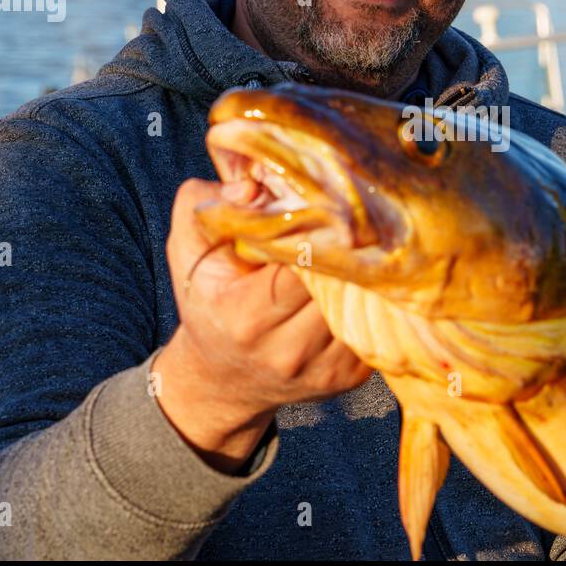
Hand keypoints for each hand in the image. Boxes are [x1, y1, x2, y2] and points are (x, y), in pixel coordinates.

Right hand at [153, 176, 372, 473]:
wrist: (223, 380)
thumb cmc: (208, 299)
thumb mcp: (188, 249)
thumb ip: (207, 206)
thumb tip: (255, 185)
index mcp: (246, 316)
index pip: (301, 261)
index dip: (320, 226)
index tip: (330, 200)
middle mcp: (288, 349)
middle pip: (343, 281)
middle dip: (351, 243)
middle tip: (360, 210)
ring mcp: (325, 368)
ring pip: (367, 302)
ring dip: (369, 269)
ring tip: (366, 239)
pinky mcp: (352, 376)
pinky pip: (376, 324)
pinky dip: (375, 297)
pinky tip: (368, 275)